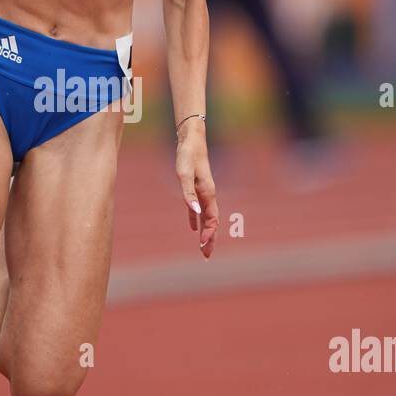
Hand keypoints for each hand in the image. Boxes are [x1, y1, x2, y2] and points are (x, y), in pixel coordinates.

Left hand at [175, 120, 217, 259]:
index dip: (209, 234)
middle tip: (206, 256)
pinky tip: (193, 228)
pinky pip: (198, 209)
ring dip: (206, 233)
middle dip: (210, 240)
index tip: (203, 246)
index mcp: (208, 194)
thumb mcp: (184, 174)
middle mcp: (208, 195)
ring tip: (203, 247)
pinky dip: (197, 220)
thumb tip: (194, 213)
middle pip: (212, 223)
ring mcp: (203, 192)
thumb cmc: (187, 155)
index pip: (212, 220)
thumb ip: (188, 194)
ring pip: (207, 218)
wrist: (190, 139)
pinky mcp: (196, 188)